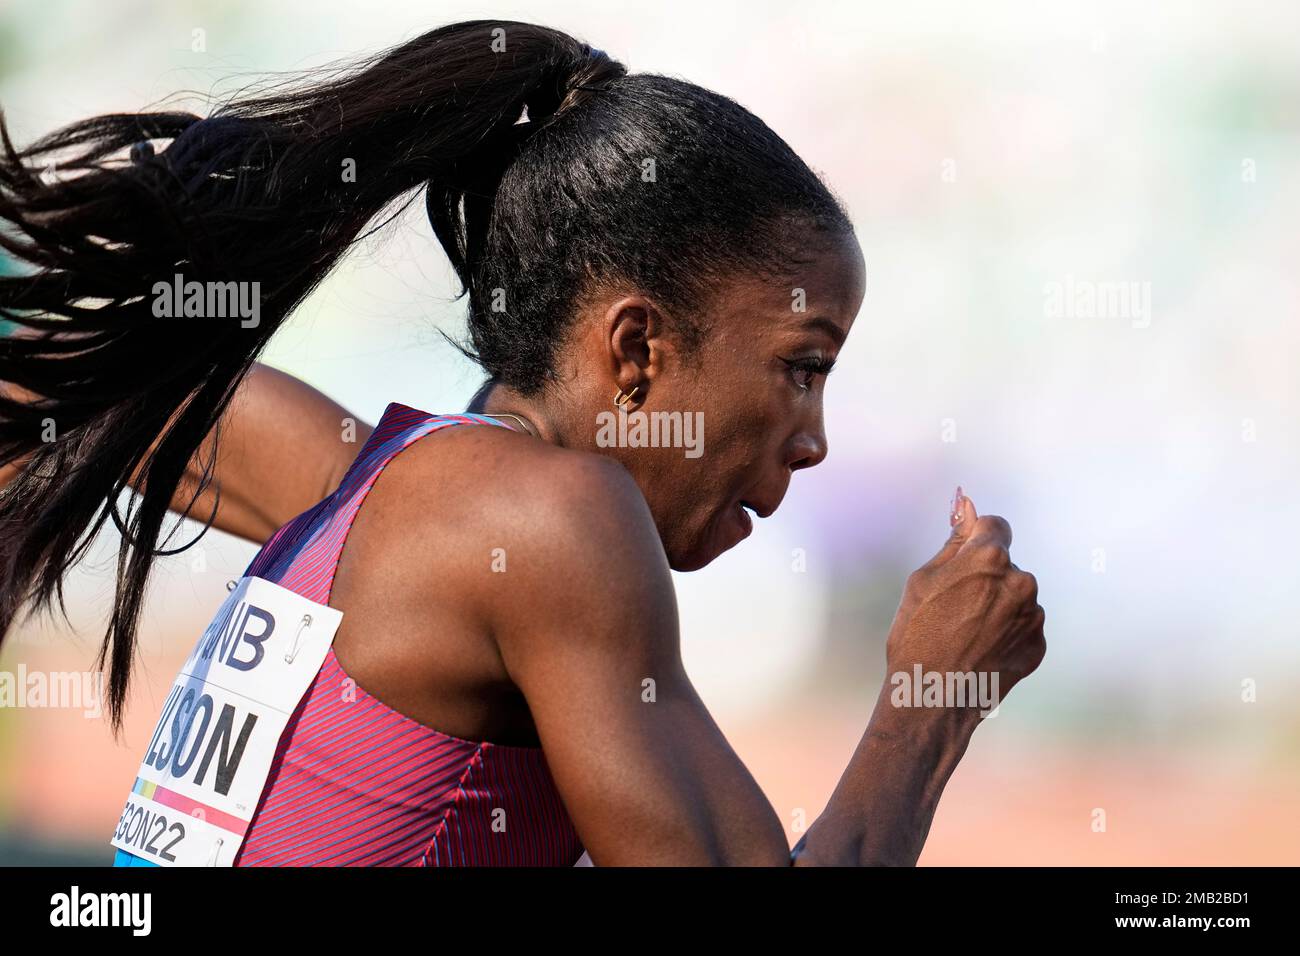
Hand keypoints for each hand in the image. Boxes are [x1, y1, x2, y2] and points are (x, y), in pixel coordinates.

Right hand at [883, 488, 1045, 720]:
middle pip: (1005, 563)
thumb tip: (967, 507)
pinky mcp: (1038, 644)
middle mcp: (1021, 582)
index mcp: (990, 558)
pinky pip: (1022, 625)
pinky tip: (979, 649)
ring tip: (964, 633)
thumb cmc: (917, 636)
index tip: (964, 555)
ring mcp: (1033, 616)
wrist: (932, 699)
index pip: (995, 525)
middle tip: (953, 606)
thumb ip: (953, 542)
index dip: (976, 537)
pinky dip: (1005, 631)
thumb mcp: (922, 581)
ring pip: (1015, 595)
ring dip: (997, 604)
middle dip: (985, 575)